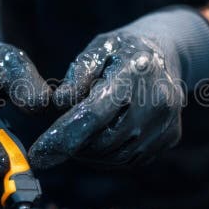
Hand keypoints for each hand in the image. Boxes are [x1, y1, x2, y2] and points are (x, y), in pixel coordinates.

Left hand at [29, 7, 208, 168]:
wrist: (168, 52)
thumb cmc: (123, 50)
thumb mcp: (99, 48)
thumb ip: (78, 74)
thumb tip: (59, 103)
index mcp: (134, 74)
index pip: (93, 115)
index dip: (63, 137)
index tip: (37, 154)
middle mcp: (156, 102)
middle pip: (102, 141)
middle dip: (75, 143)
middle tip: (62, 132)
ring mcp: (166, 123)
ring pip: (115, 156)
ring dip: (90, 152)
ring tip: (81, 132)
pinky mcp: (170, 138)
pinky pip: (130, 159)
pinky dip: (109, 155)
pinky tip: (102, 135)